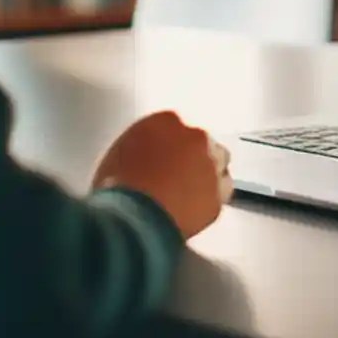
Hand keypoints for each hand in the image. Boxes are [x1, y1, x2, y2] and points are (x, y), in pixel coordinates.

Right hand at [92, 111, 231, 238]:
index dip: (170, 145)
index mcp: (165, 120)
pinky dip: (208, 202)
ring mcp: (211, 165)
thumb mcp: (118, 156)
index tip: (165, 157)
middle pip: (203, 144)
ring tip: (186, 196)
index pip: (175, 127)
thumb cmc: (117, 189)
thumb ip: (140, 148)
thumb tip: (144, 160)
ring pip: (219, 167)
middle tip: (177, 177)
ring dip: (206, 177)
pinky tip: (191, 211)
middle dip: (193, 158)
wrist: (133, 217)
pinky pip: (219, 195)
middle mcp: (194, 137)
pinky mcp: (220, 193)